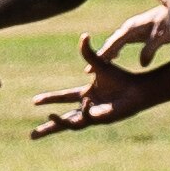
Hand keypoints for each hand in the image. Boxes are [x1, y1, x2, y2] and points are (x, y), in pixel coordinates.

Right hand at [30, 34, 169, 138]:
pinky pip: (86, 117)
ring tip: (50, 116)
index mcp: (85, 94)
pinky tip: (87, 102)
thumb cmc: (121, 78)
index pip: (62, 98)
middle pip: (62, 120)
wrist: (137, 89)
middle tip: (32, 136)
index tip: (34, 101)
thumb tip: (84, 35)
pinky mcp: (100, 119)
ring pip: (71, 124)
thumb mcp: (99, 64)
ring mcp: (93, 115)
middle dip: (48, 128)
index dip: (48, 99)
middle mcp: (87, 107)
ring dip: (59, 122)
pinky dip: (83, 110)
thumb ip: (88, 52)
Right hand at [99, 2, 169, 63]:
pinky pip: (122, 41)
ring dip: (106, 54)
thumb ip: (150, 50)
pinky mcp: (137, 31)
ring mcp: (132, 29)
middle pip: (110, 44)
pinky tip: (114, 56)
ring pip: (115, 43)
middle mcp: (129, 28)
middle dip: (100, 57)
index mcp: (131, 28)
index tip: (93, 65)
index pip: (113, 44)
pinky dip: (115, 49)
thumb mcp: (161, 37)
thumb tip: (142, 65)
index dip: (103, 55)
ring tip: (97, 66)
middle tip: (88, 71)